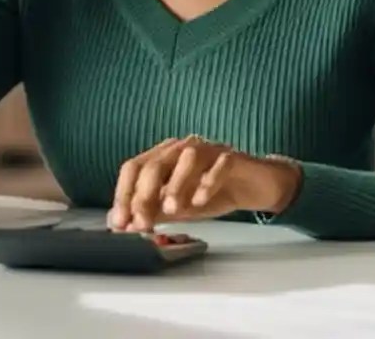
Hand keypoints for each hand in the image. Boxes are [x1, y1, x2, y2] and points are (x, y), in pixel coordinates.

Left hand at [108, 135, 302, 232]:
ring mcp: (208, 150)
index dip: (124, 194)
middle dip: (144, 194)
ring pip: (187, 158)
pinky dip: (208, 181)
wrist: (254, 186)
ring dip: (176, 184)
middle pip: (156, 163)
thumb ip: (154, 212)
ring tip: (171, 210)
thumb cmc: (212, 193)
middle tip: (142, 223)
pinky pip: (220, 164)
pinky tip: (201, 201)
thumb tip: (125, 225)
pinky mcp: (232, 157)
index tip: (120, 222)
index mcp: (163, 156)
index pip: (134, 168)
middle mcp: (182, 148)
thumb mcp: (178, 208)